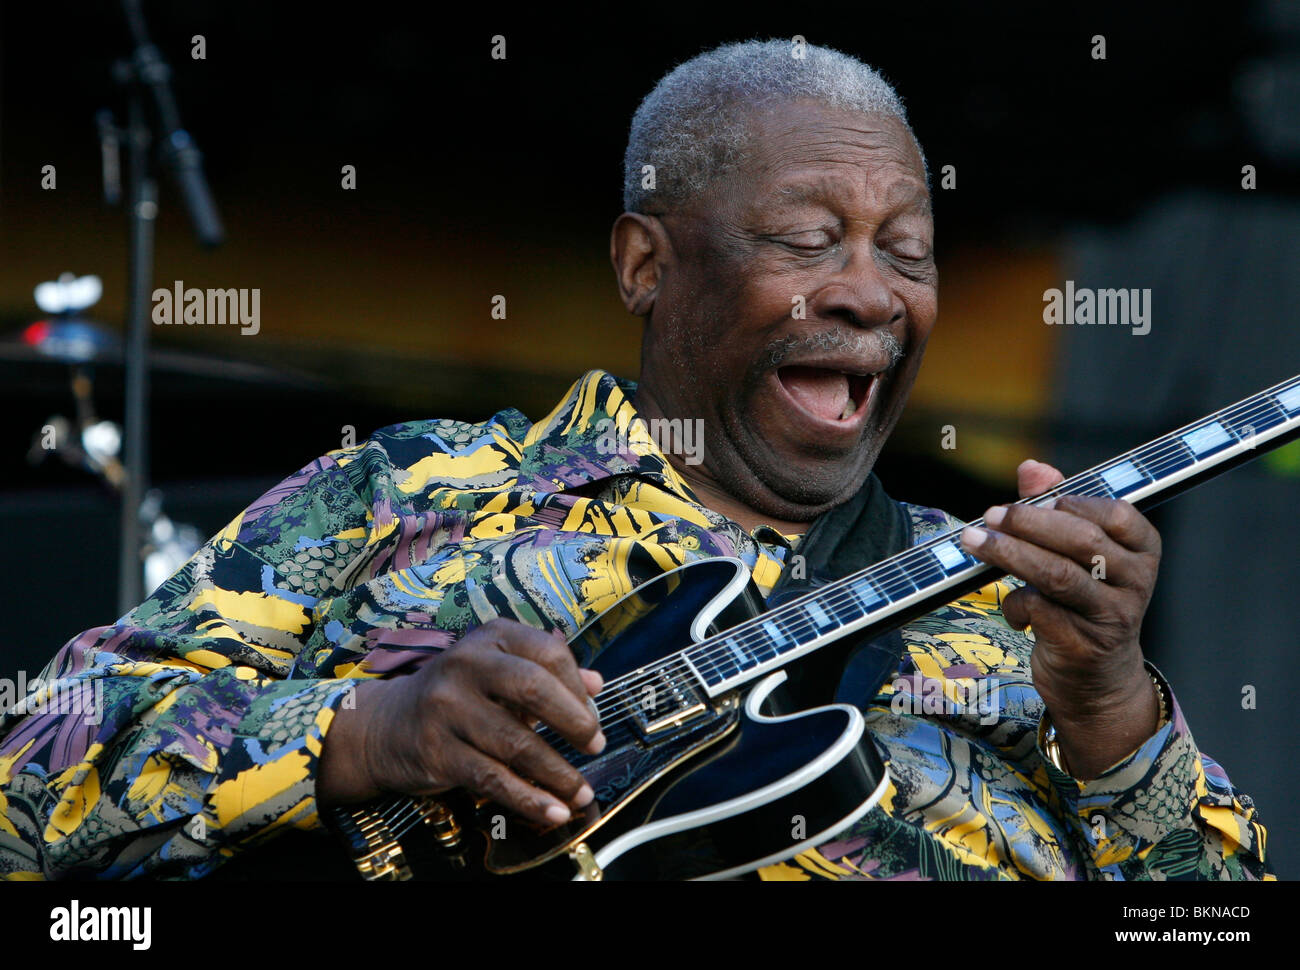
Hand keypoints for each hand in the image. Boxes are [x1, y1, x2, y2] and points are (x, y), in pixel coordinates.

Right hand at [318, 618, 604, 826]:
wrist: (386, 725)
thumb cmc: (458, 695)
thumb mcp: (499, 670)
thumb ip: (546, 675)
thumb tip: (597, 684)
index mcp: (490, 638)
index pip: (548, 652)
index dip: (578, 686)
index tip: (593, 715)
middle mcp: (466, 665)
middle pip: (533, 688)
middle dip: (574, 721)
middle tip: (595, 745)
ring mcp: (447, 708)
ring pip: (515, 742)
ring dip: (557, 772)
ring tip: (581, 791)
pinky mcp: (436, 751)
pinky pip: (492, 778)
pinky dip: (528, 798)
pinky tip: (553, 810)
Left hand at [958, 459, 1162, 778]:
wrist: (1096, 680)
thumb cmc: (1081, 602)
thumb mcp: (1075, 554)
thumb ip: (1056, 507)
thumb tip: (1031, 467)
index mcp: (1142, 551)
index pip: (1119, 514)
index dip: (1073, 502)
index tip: (1033, 498)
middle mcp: (1136, 582)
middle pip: (1081, 541)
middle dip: (1028, 523)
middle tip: (990, 515)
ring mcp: (1112, 616)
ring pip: (1058, 575)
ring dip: (1010, 554)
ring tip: (975, 541)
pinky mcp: (1083, 645)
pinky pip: (1041, 611)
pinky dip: (1016, 603)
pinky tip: (1013, 608)